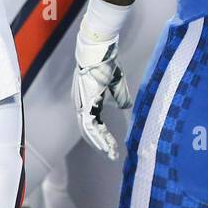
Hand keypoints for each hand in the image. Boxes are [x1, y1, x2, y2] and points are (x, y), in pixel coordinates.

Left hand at [72, 21, 131, 159]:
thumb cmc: (106, 64)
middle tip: (112, 155)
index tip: (113, 145)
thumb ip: (120, 96)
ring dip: (100, 143)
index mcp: (87, 100)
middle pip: (89, 131)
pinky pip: (91, 126)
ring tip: (111, 153)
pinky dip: (99, 137)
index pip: (93, 122)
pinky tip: (107, 145)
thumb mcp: (116, 83)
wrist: (98, 52)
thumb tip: (126, 107)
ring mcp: (82, 105)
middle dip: (101, 144)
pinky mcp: (86, 104)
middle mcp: (81, 104)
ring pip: (89, 131)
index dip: (102, 134)